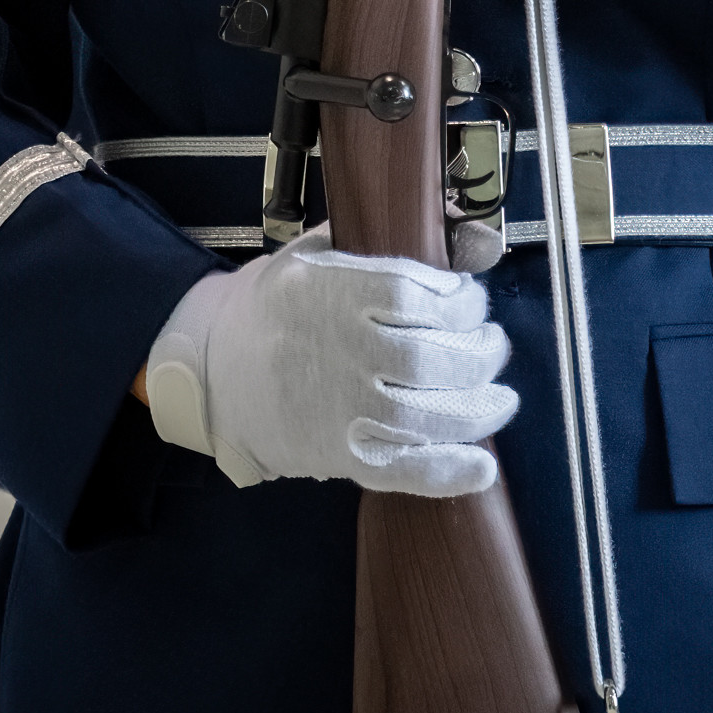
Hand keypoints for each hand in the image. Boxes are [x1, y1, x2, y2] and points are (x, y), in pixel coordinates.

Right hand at [142, 225, 517, 497]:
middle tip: (491, 346)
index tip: (470, 300)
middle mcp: (334, 352)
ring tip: (498, 396)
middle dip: (477, 353)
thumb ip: (398, 240)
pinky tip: (481, 465)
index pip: (413, 296)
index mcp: (327, 293)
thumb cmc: (277, 304)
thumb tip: (480, 239)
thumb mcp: (323, 252)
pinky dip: (447, 472)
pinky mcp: (336, 456)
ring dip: (477, 409)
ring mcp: (335, 409)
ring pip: (423, 416)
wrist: (214, 371)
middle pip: (427, 359)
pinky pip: (400, 471)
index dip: (458, 300)